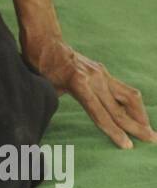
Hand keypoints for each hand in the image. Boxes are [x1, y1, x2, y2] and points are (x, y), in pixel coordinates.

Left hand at [22, 37, 156, 149]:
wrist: (46, 41)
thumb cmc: (40, 67)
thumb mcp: (46, 88)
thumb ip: (58, 104)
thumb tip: (61, 120)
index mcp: (79, 84)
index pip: (101, 114)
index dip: (115, 132)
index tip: (128, 146)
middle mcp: (94, 79)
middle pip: (119, 108)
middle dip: (137, 126)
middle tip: (152, 140)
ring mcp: (101, 73)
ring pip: (129, 96)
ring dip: (141, 114)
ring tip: (149, 129)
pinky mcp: (103, 71)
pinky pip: (122, 89)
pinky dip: (132, 104)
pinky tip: (137, 114)